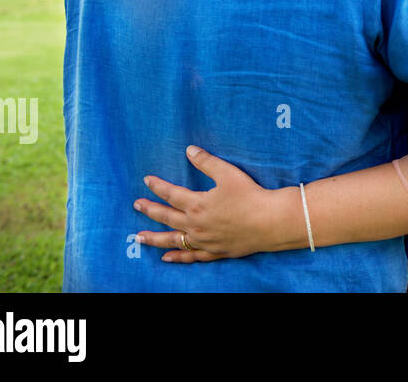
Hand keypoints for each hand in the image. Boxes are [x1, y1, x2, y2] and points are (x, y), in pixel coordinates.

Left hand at [134, 145, 291, 262]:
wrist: (270, 222)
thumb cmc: (250, 195)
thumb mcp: (228, 173)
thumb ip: (206, 162)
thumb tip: (189, 150)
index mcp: (197, 204)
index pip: (171, 194)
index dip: (158, 186)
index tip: (147, 180)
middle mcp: (195, 225)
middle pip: (166, 217)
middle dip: (150, 210)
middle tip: (137, 205)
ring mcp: (203, 241)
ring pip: (173, 240)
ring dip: (154, 238)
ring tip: (138, 237)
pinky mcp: (214, 251)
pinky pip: (191, 256)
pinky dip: (178, 257)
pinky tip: (166, 258)